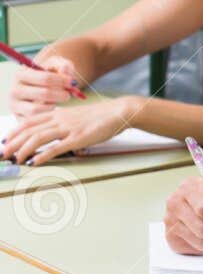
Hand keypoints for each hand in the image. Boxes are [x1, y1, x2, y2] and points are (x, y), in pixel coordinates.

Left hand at [1, 98, 135, 164]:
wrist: (119, 112)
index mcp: (59, 114)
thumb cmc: (103, 116)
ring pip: (38, 138)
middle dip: (13, 142)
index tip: (5, 141)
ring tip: (15, 159)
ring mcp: (68, 128)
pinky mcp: (78, 138)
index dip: (14, 131)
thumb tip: (57, 134)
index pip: (30, 121)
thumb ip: (65, 123)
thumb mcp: (79, 117)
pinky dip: (43, 155)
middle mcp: (60, 119)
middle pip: (29, 130)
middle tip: (3, 154)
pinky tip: (35, 162)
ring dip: (23, 149)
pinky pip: (56, 147)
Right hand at [8, 54, 81, 116]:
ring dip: (53, 105)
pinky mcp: (18, 117)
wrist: (37, 89)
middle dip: (61, 94)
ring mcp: (15, 105)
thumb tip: (65, 70)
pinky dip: (47, 114)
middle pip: (43, 94)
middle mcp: (14, 90)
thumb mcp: (55, 65)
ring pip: (37, 109)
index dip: (62, 80)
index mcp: (20, 74)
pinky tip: (52, 108)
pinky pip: (35, 119)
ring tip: (58, 100)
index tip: (72, 82)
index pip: (45, 78)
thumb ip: (63, 65)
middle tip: (68, 95)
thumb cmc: (49, 75)